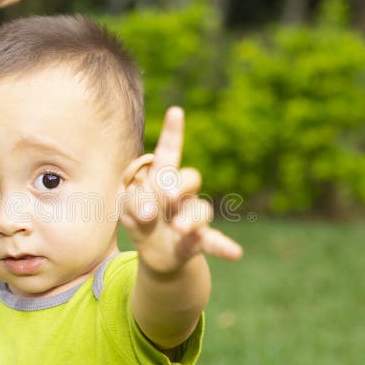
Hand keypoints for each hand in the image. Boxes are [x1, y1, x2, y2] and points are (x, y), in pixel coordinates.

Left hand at [121, 107, 242, 273]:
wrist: (154, 253)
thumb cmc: (141, 220)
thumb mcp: (127, 209)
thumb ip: (133, 203)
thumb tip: (151, 212)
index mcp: (161, 179)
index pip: (168, 152)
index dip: (172, 132)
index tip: (175, 111)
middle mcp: (181, 193)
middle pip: (190, 177)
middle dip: (179, 183)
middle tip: (167, 196)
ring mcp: (191, 216)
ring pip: (201, 209)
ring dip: (190, 218)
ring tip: (177, 229)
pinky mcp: (198, 239)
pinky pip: (214, 240)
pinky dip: (225, 246)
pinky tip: (236, 252)